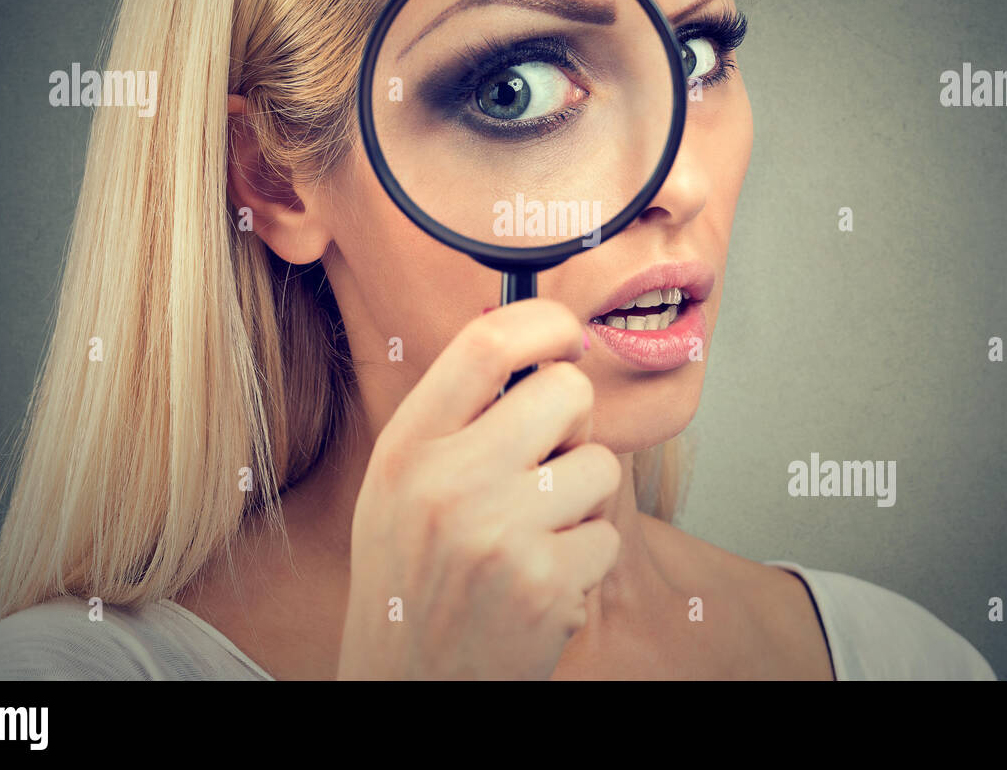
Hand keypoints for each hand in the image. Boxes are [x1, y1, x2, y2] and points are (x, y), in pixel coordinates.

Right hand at [336, 298, 621, 678]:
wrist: (408, 685)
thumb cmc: (413, 580)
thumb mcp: (400, 488)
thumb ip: (454, 421)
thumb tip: (534, 351)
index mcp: (407, 448)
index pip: (486, 343)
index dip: (544, 322)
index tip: (566, 335)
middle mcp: (447, 482)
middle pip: (566, 392)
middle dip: (575, 420)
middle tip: (549, 459)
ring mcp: (497, 533)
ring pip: (598, 466)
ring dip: (582, 503)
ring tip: (533, 538)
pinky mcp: (543, 583)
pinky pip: (606, 536)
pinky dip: (585, 561)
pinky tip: (539, 584)